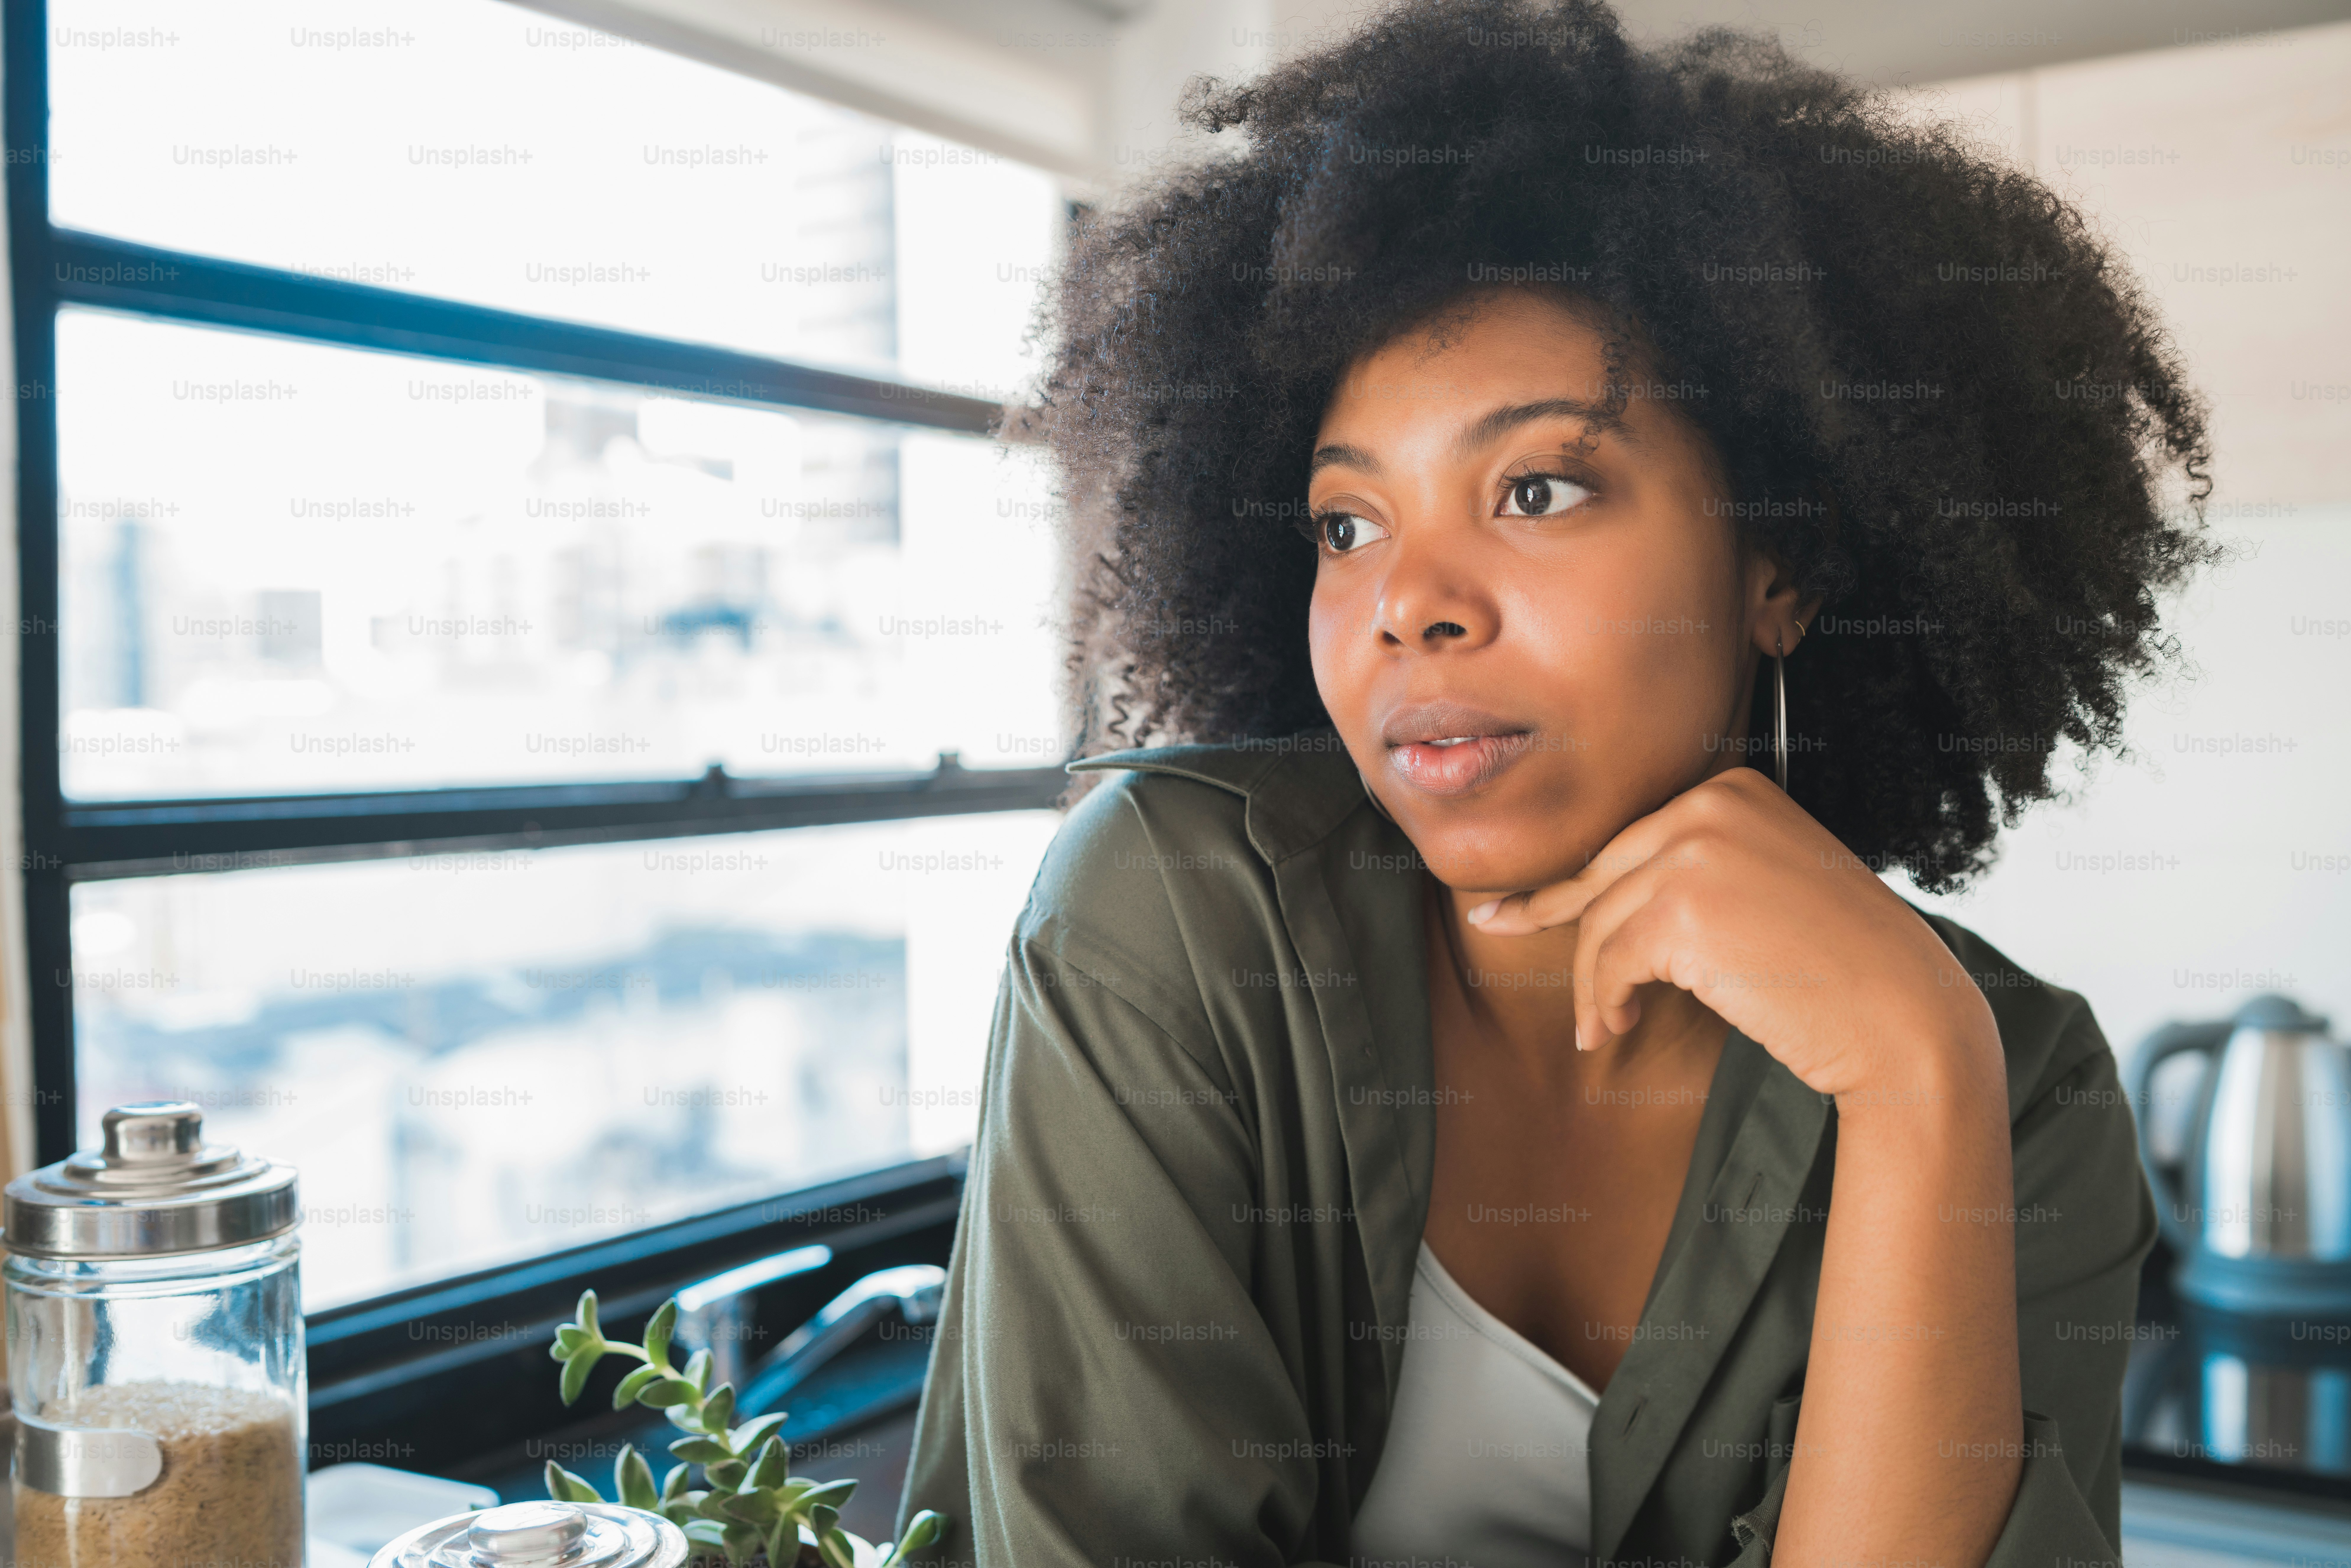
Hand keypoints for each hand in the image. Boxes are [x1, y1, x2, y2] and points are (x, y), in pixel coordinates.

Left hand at [1464, 766, 1999, 1099]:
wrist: (1902, 1013)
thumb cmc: (1837, 963)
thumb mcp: (1763, 883)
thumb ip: (1694, 870)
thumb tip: (1600, 896)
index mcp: (1731, 789)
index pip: (1628, 843)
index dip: (1572, 888)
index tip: (1516, 909)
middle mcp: (1709, 806)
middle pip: (1603, 878)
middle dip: (1553, 925)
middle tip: (1515, 948)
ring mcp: (1694, 854)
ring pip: (1599, 924)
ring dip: (1591, 984)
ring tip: (1600, 1028)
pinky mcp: (1682, 912)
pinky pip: (1612, 961)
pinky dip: (1605, 1000)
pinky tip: (1617, 1026)